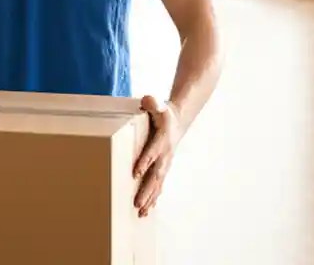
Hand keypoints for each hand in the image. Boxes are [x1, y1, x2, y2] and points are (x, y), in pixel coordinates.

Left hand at [133, 95, 179, 217]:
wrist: (178, 122)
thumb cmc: (164, 114)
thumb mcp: (160, 106)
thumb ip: (153, 103)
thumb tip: (147, 100)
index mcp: (162, 140)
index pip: (152, 152)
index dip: (145, 161)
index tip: (135, 173)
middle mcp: (165, 156)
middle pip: (155, 175)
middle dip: (146, 190)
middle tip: (136, 202)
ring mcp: (165, 164)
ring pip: (157, 185)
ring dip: (150, 199)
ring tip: (140, 213)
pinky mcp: (163, 169)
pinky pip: (158, 187)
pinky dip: (153, 199)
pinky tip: (146, 211)